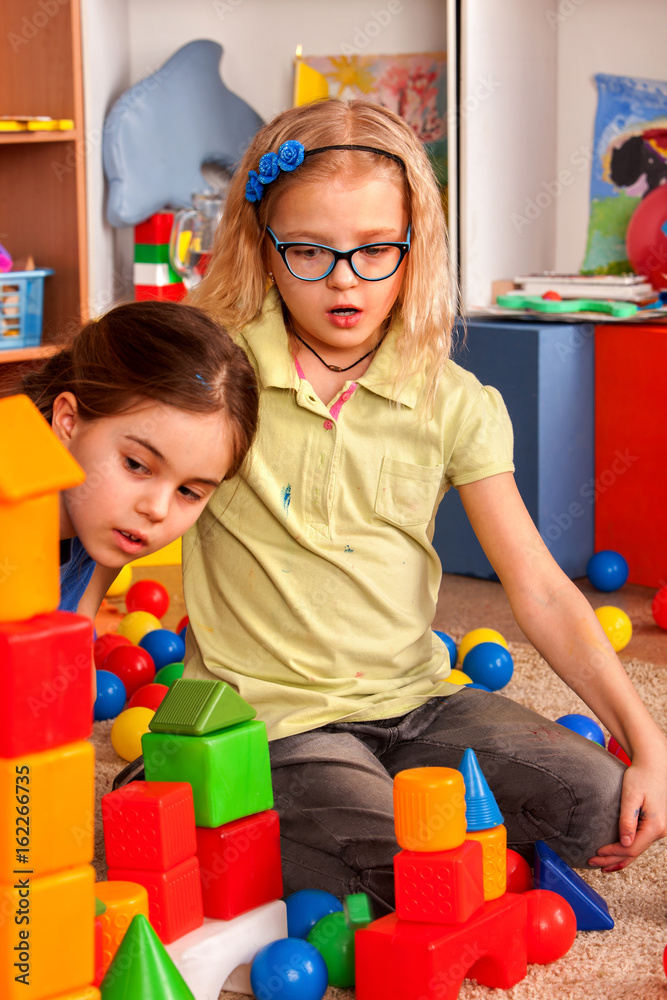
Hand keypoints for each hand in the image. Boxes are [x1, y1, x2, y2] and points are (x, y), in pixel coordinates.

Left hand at [588, 755, 666, 871]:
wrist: (653, 766)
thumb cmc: (640, 777)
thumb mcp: (631, 796)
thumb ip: (628, 820)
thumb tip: (625, 843)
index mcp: (655, 826)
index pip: (631, 848)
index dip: (613, 852)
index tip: (596, 852)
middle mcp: (660, 831)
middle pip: (633, 853)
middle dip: (612, 859)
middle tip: (592, 862)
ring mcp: (658, 829)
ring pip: (637, 850)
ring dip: (619, 858)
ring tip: (602, 865)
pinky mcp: (653, 825)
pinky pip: (639, 843)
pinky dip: (626, 851)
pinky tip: (616, 856)